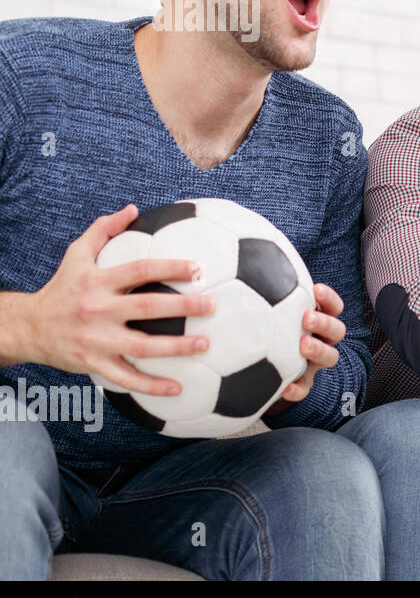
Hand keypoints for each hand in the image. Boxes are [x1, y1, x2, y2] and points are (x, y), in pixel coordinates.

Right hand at [25, 204, 212, 395]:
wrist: (29, 327)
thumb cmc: (62, 287)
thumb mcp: (76, 254)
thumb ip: (104, 230)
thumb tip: (133, 208)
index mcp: (98, 281)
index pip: (139, 270)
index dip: (170, 268)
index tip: (199, 268)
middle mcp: (98, 310)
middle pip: (146, 308)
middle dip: (182, 307)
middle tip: (212, 304)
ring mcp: (96, 340)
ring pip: (141, 347)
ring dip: (175, 348)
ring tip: (205, 344)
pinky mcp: (94, 364)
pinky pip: (126, 379)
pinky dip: (151, 386)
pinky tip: (178, 389)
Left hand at [264, 283, 344, 415]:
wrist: (258, 367)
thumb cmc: (264, 329)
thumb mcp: (267, 309)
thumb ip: (262, 290)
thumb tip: (237, 265)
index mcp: (316, 320)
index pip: (333, 307)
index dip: (329, 298)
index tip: (315, 289)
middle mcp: (320, 339)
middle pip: (337, 330)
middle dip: (324, 322)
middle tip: (306, 317)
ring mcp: (314, 362)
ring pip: (330, 357)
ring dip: (319, 350)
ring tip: (303, 346)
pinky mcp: (303, 384)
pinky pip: (306, 389)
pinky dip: (299, 389)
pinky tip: (286, 389)